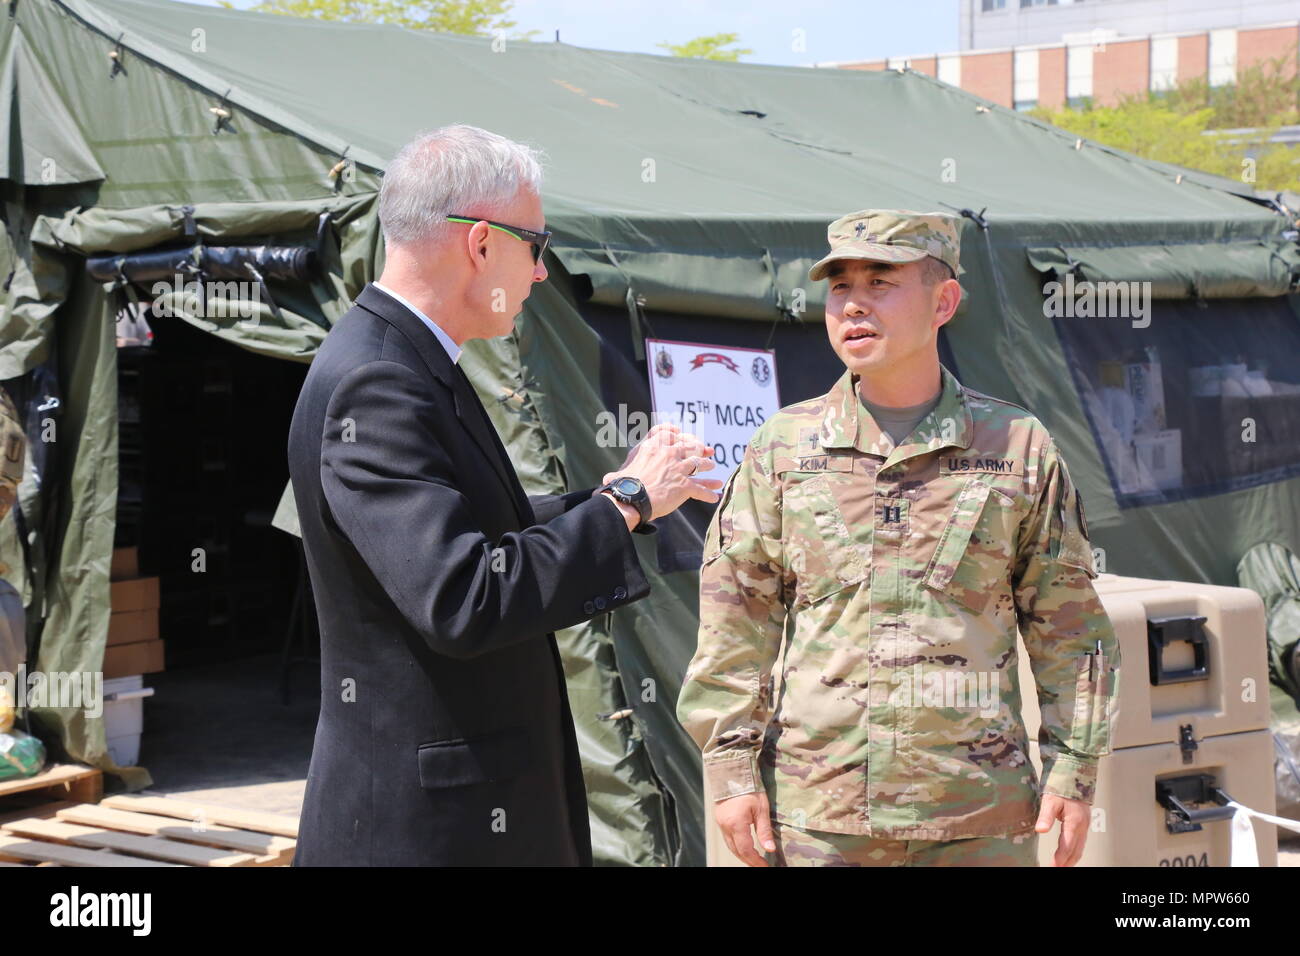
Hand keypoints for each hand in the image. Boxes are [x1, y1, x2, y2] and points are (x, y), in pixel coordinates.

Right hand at [603, 422, 722, 519]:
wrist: (630, 498)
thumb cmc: (622, 487)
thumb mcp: (620, 473)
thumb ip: (618, 473)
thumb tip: (606, 480)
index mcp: (652, 447)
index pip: (669, 433)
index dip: (678, 434)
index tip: (682, 435)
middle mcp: (668, 454)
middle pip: (688, 446)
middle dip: (698, 448)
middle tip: (706, 450)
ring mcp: (678, 469)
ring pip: (698, 464)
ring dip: (707, 465)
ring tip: (712, 467)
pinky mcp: (684, 485)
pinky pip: (700, 489)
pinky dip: (708, 493)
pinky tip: (714, 497)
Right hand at [715, 791, 775, 866]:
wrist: (732, 772)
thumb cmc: (749, 788)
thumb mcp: (761, 808)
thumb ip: (764, 830)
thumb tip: (770, 849)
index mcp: (736, 824)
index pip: (746, 850)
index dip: (756, 861)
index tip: (765, 866)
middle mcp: (725, 826)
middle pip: (736, 851)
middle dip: (749, 860)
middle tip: (761, 865)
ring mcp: (720, 823)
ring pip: (730, 846)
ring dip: (742, 854)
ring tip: (754, 859)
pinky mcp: (719, 819)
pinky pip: (727, 838)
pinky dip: (736, 845)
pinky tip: (744, 846)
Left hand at [1035, 792, 1089, 865]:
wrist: (1074, 775)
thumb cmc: (1061, 786)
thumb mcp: (1050, 800)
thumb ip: (1046, 816)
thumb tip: (1040, 830)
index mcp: (1075, 822)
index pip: (1067, 846)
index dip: (1059, 858)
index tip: (1052, 866)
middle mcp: (1082, 826)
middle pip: (1075, 851)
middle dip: (1066, 863)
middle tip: (1055, 869)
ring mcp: (1085, 826)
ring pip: (1079, 848)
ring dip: (1070, 859)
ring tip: (1060, 867)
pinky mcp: (1083, 824)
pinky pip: (1080, 843)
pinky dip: (1074, 852)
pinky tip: (1067, 856)